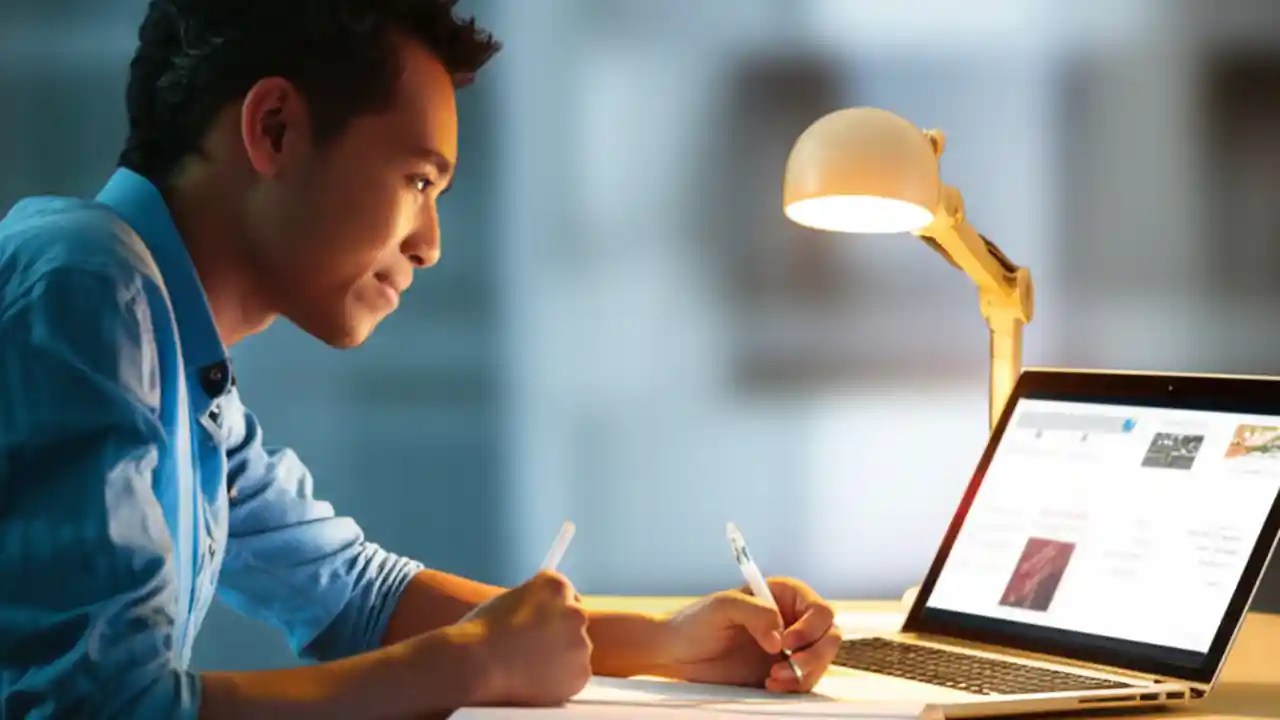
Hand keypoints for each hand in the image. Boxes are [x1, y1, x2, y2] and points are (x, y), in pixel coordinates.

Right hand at [456, 571, 592, 705]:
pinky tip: (535, 681)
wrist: (475, 665)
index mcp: (556, 586)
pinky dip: (560, 680)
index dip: (550, 612)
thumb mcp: (509, 599)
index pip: (566, 595)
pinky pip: (574, 676)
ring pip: (576, 650)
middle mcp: (575, 611)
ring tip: (528, 667)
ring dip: (561, 657)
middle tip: (532, 649)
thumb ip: (534, 602)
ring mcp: (581, 643)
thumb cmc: (481, 632)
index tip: (539, 625)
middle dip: (559, 633)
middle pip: (575, 621)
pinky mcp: (580, 674)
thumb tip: (543, 613)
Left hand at [662, 577, 839, 692]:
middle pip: (830, 637)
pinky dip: (795, 687)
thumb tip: (780, 638)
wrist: (678, 654)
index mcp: (784, 596)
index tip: (786, 642)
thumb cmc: (696, 622)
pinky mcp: (783, 672)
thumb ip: (755, 613)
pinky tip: (770, 686)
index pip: (820, 610)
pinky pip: (806, 681)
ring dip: (804, 674)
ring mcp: (790, 648)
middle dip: (814, 655)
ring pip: (822, 662)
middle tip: (785, 667)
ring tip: (772, 679)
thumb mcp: (722, 607)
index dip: (811, 628)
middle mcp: (793, 619)